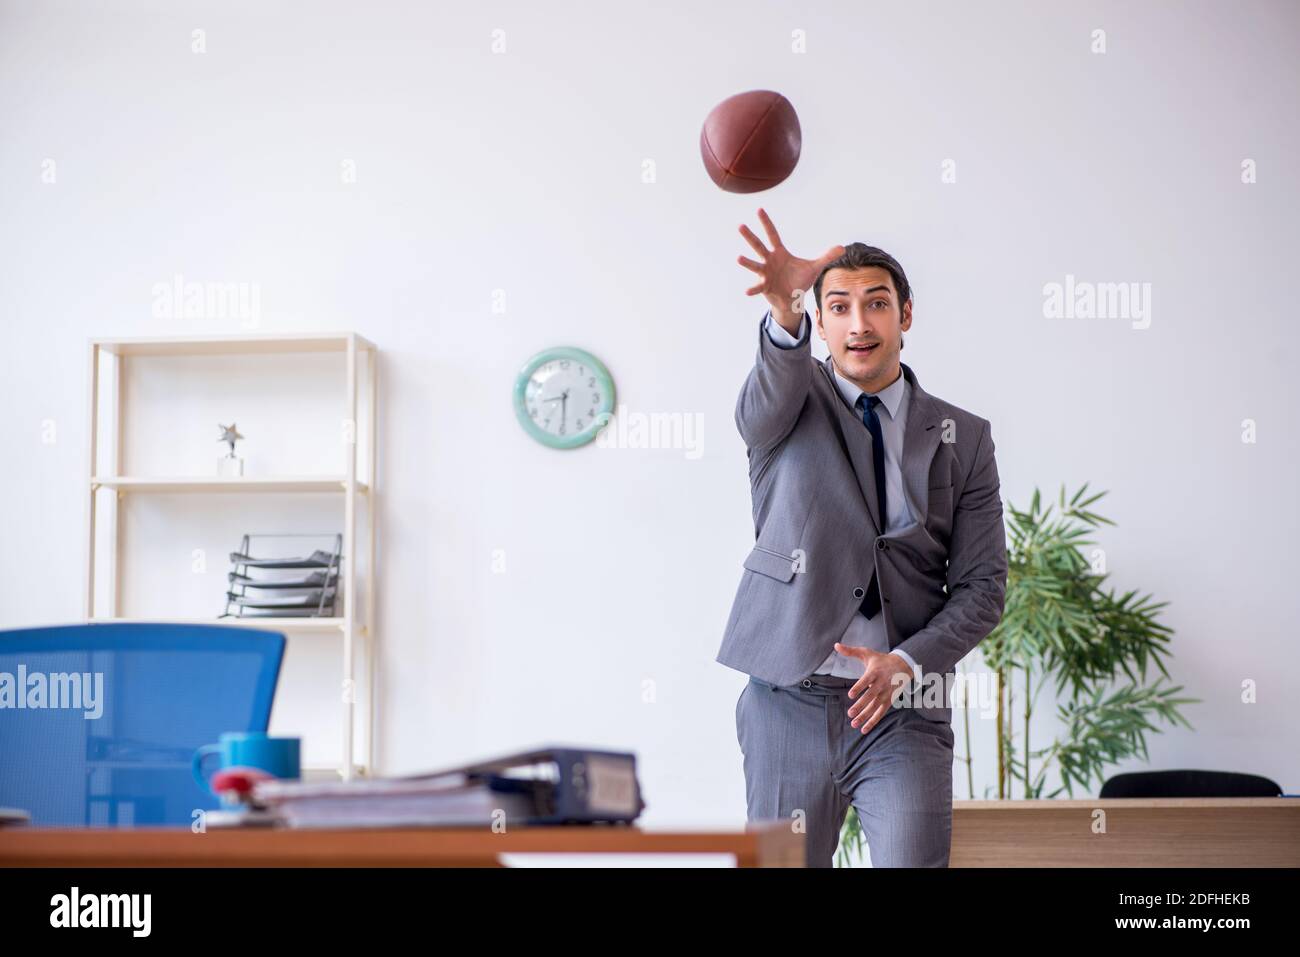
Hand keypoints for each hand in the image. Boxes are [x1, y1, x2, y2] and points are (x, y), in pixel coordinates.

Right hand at [736, 208, 843, 333]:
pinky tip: (747, 291)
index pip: (772, 234)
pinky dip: (753, 289)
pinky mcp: (765, 286)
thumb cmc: (800, 280)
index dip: (767, 223)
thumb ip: (827, 256)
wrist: (792, 298)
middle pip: (759, 246)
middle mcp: (769, 261)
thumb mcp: (814, 267)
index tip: (759, 210)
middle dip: (750, 236)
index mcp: (780, 253)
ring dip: (747, 262)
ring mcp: (765, 273)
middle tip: (740, 225)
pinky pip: (758, 287)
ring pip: (755, 265)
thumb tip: (843, 248)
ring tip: (739, 257)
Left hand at [835, 644, 916, 734]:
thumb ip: (851, 651)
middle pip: (871, 696)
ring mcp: (886, 694)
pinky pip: (880, 713)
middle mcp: (881, 684)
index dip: (859, 687)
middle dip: (861, 705)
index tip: (850, 694)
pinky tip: (863, 730)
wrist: (903, 666)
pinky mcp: (889, 701)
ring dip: (865, 716)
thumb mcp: (867, 653)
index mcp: (874, 672)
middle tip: (850, 713)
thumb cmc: (880, 660)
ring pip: (875, 707)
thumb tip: (836, 645)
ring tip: (854, 724)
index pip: (866, 681)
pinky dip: (873, 722)